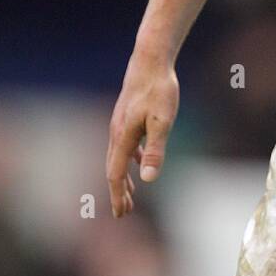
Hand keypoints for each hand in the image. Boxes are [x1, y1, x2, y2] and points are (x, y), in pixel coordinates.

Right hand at [106, 51, 179, 215]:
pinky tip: (138, 163)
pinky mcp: (127, 117)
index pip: (115, 174)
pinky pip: (125, 146)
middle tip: (123, 214)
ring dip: (123, 178)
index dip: (117, 196)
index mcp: (123, 137)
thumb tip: (148, 180)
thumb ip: (155, 151)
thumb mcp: (163, 122)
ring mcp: (120, 124)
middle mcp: (116, 132)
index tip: (120, 215)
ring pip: (117, 158)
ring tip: (130, 196)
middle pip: (113, 169)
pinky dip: (129, 160)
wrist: (150, 60)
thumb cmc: (159, 90)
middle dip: (118, 192)